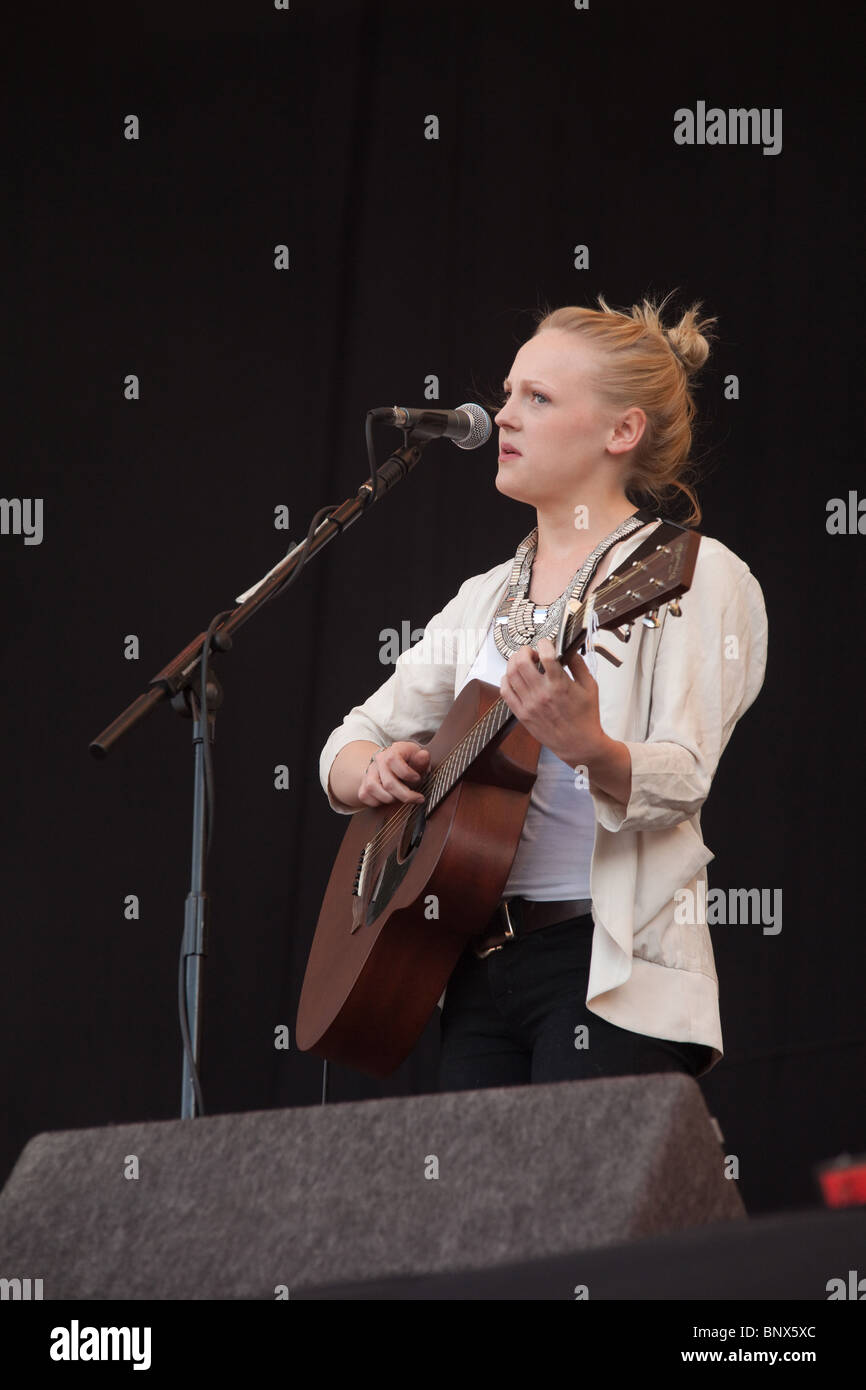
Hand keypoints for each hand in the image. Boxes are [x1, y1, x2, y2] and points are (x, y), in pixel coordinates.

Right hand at [358, 741, 430, 806]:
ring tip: (401, 798)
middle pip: (387, 782)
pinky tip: (389, 799)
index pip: (392, 760)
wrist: (393, 763)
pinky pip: (365, 796)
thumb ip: (422, 759)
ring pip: (372, 789)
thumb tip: (423, 756)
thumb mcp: (418, 758)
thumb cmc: (408, 762)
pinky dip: (377, 802)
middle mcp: (379, 760)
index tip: (417, 779)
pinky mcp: (363, 784)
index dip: (406, 773)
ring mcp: (369, 772)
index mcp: (393, 751)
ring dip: (390, 799)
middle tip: (418, 798)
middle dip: (405, 795)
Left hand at [499, 636, 604, 767]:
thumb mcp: (590, 686)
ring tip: (523, 663)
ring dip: (514, 662)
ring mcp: (529, 704)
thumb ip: (579, 665)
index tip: (547, 643)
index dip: (544, 644)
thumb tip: (568, 649)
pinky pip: (505, 691)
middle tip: (531, 652)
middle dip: (524, 650)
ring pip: (510, 674)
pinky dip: (506, 679)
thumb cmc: (586, 716)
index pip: (546, 656)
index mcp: (560, 685)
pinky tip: (514, 677)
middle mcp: (542, 693)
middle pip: (521, 662)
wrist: (579, 744)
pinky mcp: (521, 714)